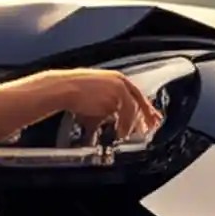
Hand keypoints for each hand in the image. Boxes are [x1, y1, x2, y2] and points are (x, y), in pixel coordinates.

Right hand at [45, 69, 162, 140]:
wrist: (64, 88)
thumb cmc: (73, 95)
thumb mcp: (93, 101)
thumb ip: (106, 111)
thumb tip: (108, 125)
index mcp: (116, 80)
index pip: (135, 95)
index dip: (144, 108)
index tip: (150, 118)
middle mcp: (121, 82)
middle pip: (140, 100)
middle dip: (146, 116)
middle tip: (150, 128)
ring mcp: (120, 88)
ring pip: (135, 109)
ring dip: (133, 124)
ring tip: (128, 135)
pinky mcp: (118, 95)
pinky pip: (129, 113)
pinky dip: (126, 125)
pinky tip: (121, 133)